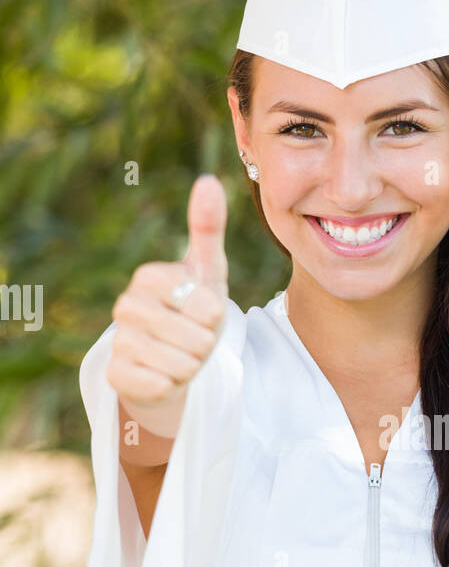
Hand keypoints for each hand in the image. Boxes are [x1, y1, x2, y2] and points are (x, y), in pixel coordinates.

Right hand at [107, 175, 228, 439]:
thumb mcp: (208, 273)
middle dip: (205, 346)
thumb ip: (208, 228)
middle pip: (194, 337)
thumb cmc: (195, 314)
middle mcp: (126, 306)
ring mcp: (117, 341)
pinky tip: (163, 377)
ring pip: (179, 365)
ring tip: (181, 358)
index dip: (214, 316)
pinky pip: (158, 386)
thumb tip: (209, 180)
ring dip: (190, 367)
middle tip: (193, 341)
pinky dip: (170, 386)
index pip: (205, 305)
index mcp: (148, 277)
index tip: (203, 314)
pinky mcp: (114, 376)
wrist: (176, 362)